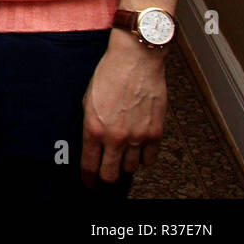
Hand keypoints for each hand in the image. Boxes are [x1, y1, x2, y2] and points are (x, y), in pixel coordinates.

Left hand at [80, 32, 167, 184]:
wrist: (136, 60)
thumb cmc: (110, 74)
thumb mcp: (88, 100)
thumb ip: (90, 125)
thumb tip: (91, 143)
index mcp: (94, 128)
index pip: (89, 166)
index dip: (88, 178)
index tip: (88, 182)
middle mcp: (116, 137)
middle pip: (111, 174)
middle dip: (106, 177)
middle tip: (105, 175)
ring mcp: (138, 137)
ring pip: (131, 168)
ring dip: (125, 164)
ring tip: (122, 156)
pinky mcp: (156, 132)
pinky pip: (150, 159)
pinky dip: (143, 158)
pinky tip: (138, 150)